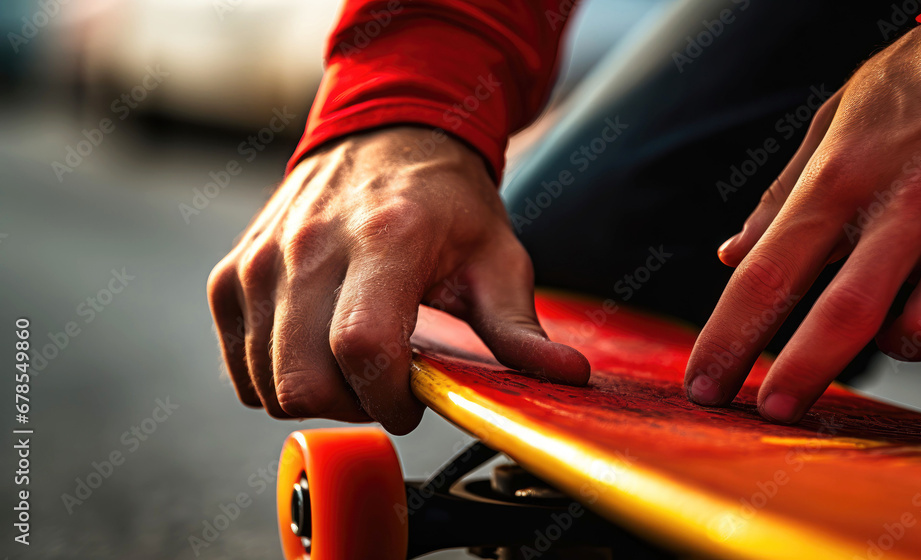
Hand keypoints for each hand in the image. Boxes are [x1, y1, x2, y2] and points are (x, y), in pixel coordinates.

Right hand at [208, 127, 588, 433]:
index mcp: (386, 238)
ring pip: (266, 384)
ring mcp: (260, 260)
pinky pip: (238, 367)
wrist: (384, 137)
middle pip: (303, 381)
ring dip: (315, 394)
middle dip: (350, 407)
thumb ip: (519, 326)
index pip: (363, 348)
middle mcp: (310, 245)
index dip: (388, 399)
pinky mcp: (230, 275)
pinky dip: (275, 377)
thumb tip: (567, 376)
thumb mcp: (496, 257)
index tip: (412, 402)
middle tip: (383, 384)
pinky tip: (315, 351)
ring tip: (353, 363)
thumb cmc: (444, 201)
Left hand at [685, 27, 920, 422]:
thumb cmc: (908, 89)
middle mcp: (904, 209)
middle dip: (802, 375)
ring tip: (890, 328)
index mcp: (840, 181)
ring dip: (902, 348)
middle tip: (774, 410)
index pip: (770, 275)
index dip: (730, 339)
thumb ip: (780, 201)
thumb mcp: (828, 128)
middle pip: (846, 317)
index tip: (706, 383)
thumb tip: (732, 257)